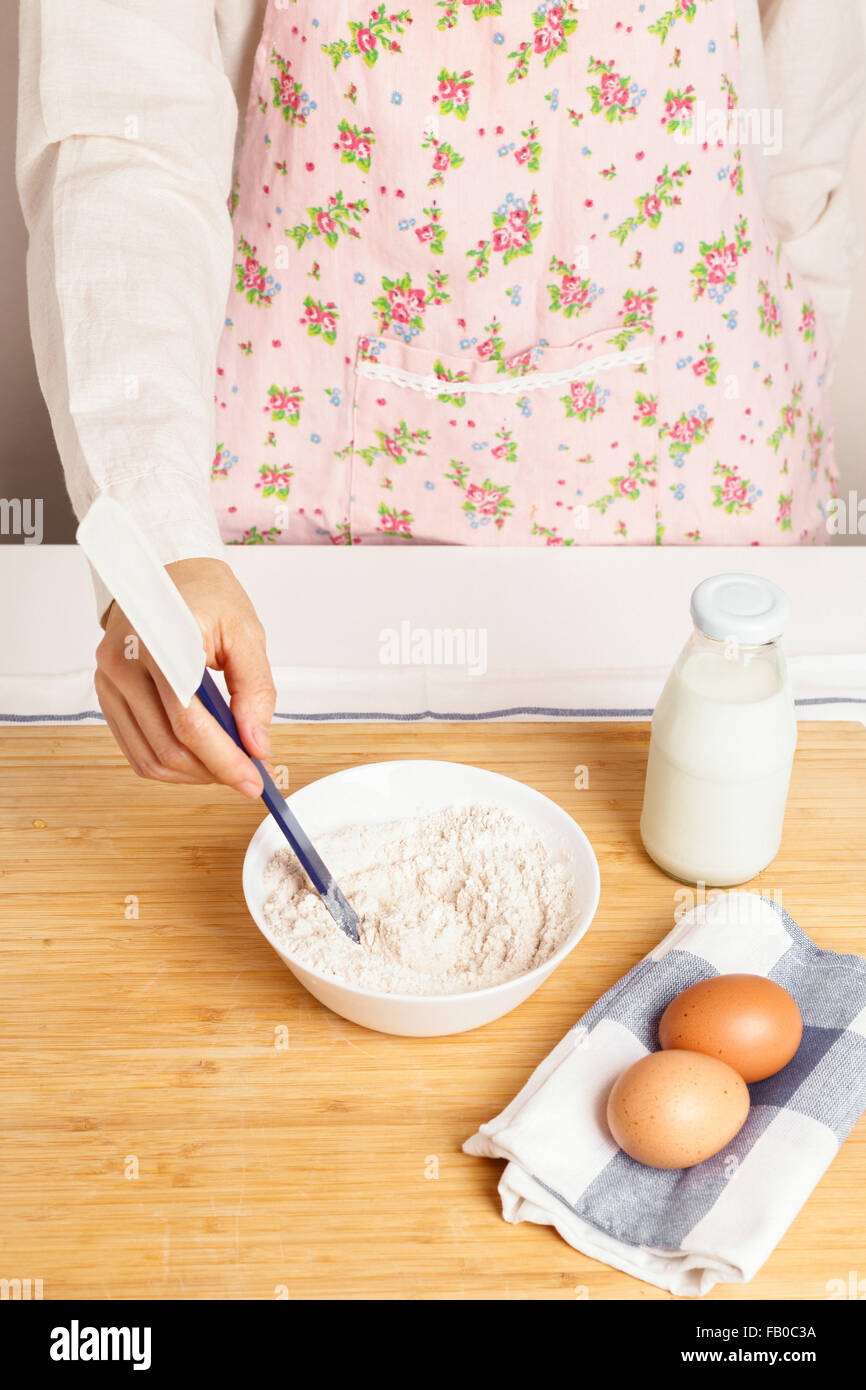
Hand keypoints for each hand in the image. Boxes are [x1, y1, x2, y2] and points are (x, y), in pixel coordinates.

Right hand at [95, 558, 275, 796]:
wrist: (171, 573)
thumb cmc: (209, 598)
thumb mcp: (246, 634)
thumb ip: (255, 691)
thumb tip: (257, 745)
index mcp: (158, 642)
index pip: (189, 723)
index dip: (223, 759)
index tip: (254, 781)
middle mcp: (123, 664)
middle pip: (168, 746)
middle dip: (214, 771)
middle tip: (249, 776)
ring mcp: (109, 681)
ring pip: (149, 757)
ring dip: (193, 774)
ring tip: (227, 766)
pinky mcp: (107, 695)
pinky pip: (136, 748)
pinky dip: (170, 764)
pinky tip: (199, 758)